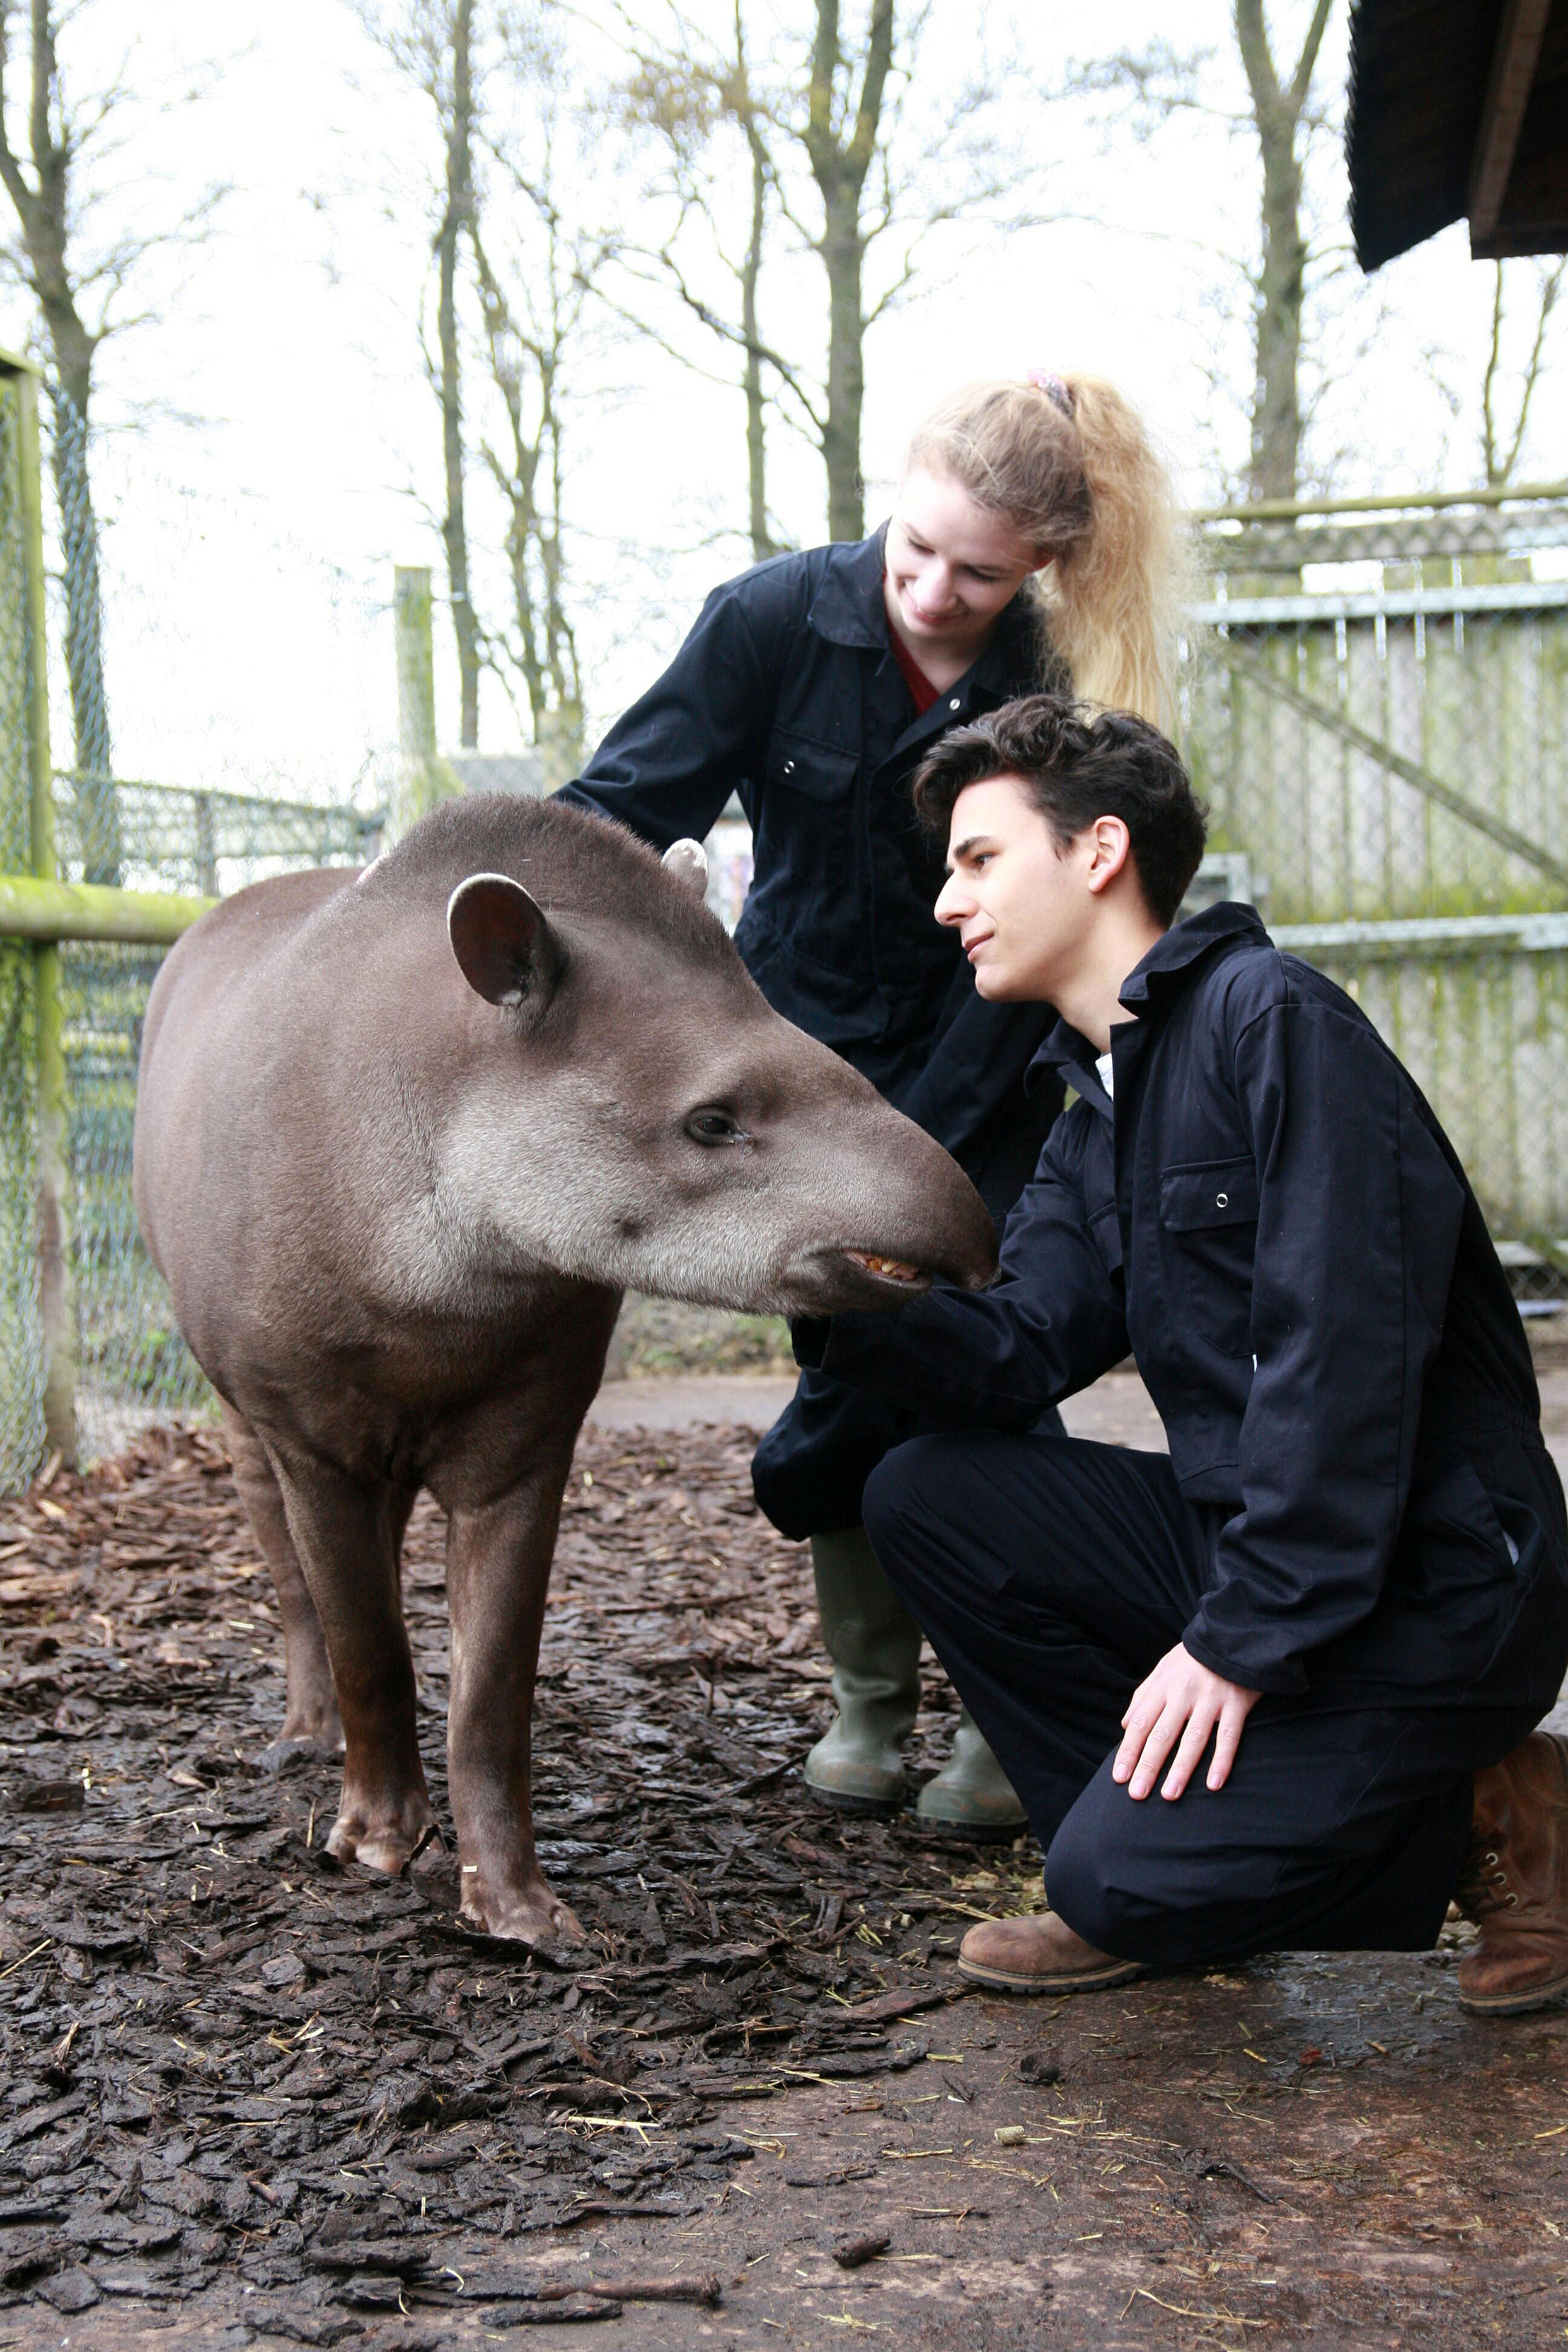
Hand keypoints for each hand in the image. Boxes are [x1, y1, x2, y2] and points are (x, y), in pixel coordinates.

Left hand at [1113, 1644, 1260, 1801]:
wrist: (1233, 1635)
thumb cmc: (1194, 1657)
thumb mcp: (1163, 1668)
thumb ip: (1143, 1696)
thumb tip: (1125, 1725)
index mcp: (1163, 1686)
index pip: (1140, 1724)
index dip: (1129, 1751)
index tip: (1119, 1777)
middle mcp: (1183, 1694)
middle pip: (1161, 1734)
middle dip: (1148, 1766)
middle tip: (1137, 1794)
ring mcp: (1210, 1699)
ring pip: (1192, 1739)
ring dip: (1180, 1769)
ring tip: (1169, 1795)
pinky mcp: (1236, 1703)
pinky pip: (1228, 1737)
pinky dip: (1221, 1761)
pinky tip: (1213, 1784)